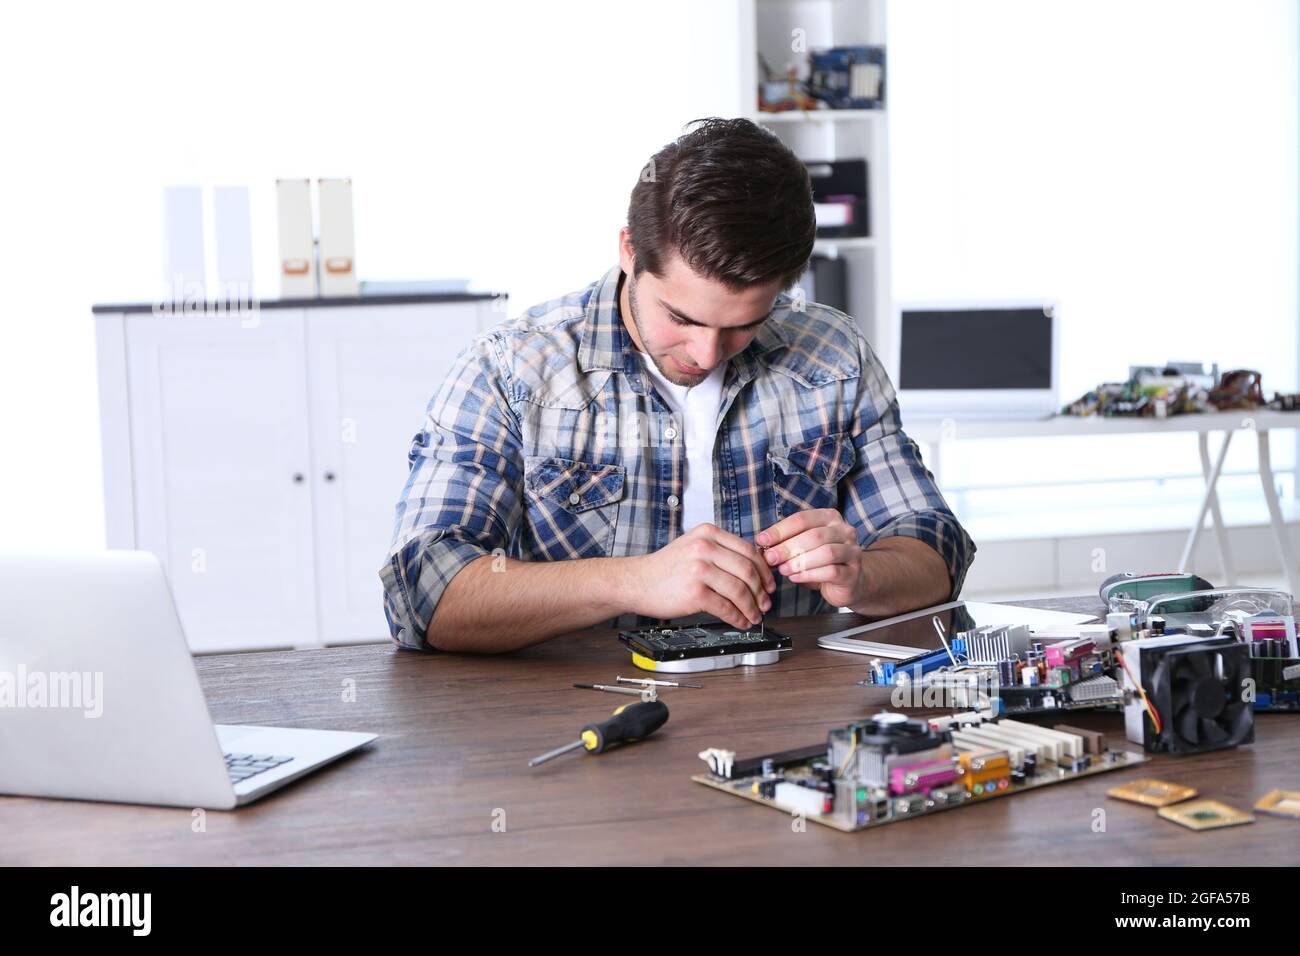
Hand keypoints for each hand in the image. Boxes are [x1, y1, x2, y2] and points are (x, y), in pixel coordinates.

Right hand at [622, 523, 776, 629]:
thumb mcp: (693, 546)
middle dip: (762, 591)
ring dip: (752, 607)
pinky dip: (738, 617)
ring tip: (755, 616)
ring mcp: (699, 569)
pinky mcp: (694, 592)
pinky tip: (740, 622)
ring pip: (740, 590)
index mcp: (708, 533)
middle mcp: (705, 547)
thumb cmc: (665, 568)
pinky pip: (726, 607)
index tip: (769, 584)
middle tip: (766, 603)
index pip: (749, 550)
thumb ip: (720, 551)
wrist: (636, 581)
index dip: (764, 571)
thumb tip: (754, 569)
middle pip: (748, 570)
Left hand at [757, 508, 865, 608]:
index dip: (780, 530)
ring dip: (800, 561)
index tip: (761, 540)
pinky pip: (832, 571)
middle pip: (814, 535)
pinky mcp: (853, 572)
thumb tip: (762, 544)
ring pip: (826, 552)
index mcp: (829, 517)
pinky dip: (810, 575)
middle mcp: (844, 530)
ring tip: (783, 570)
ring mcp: (852, 551)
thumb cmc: (821, 562)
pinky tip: (795, 578)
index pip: (802, 519)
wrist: (848, 582)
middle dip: (788, 547)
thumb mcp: (803, 547)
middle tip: (770, 558)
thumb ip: (787, 543)